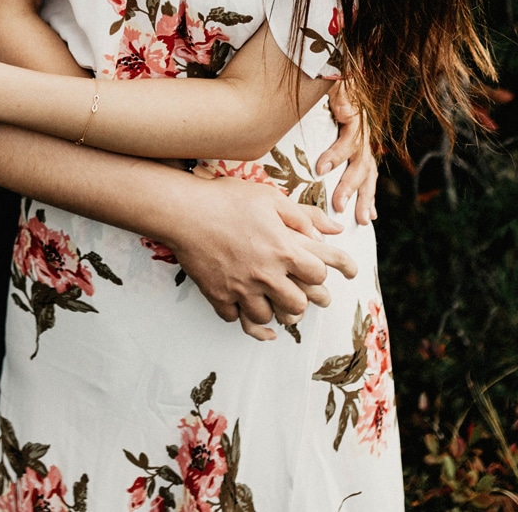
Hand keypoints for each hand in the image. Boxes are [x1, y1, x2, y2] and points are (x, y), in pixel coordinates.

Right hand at [161, 175, 358, 342]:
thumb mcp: (270, 198)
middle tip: (301, 295)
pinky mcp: (218, 296)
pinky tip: (248, 315)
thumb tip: (334, 229)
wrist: (183, 211)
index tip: (328, 272)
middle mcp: (265, 274)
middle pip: (297, 305)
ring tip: (272, 303)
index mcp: (283, 249)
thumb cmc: (227, 199)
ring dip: (273, 312)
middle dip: (302, 300)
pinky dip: (244, 319)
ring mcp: (240, 288)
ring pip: (267, 318)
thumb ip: (304, 217)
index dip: (325, 274)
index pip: (318, 275)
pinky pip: (236, 320)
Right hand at [316, 81, 377, 225]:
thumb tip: (303, 164)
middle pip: (367, 172)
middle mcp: (361, 134)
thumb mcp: (316, 123)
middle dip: (364, 198)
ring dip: (348, 184)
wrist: (324, 60)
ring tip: (338, 202)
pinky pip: (348, 139)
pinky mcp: (353, 113)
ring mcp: (359, 125)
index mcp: (356, 139)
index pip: (366, 172)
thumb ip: (317, 144)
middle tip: (357, 219)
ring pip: (359, 161)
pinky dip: (335, 154)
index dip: (368, 194)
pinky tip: (322, 167)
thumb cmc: (316, 92)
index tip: (368, 217)